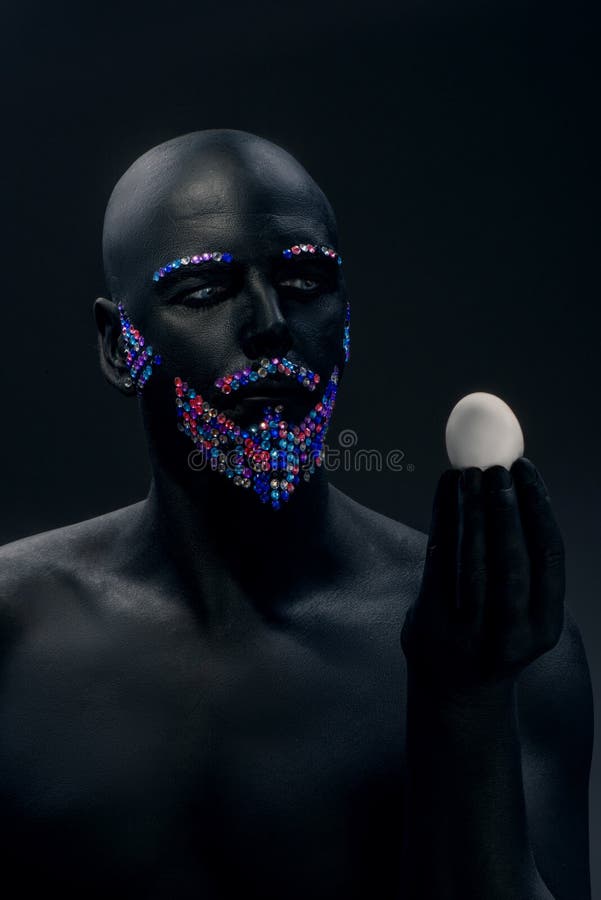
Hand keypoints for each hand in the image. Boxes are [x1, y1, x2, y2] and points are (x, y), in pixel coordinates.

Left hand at [401, 458, 564, 694]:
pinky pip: (437, 569)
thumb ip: (520, 560)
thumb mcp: (521, 611)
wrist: (456, 693)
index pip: (547, 555)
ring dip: (471, 513)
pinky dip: (441, 526)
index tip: (524, 468)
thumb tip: (510, 484)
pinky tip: (443, 496)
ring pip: (473, 564)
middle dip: (503, 508)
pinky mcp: (432, 628)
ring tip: (466, 474)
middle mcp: (512, 635)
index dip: (537, 506)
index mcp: (544, 624)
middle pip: (511, 560)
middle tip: (494, 467)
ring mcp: (470, 635)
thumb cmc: (492, 633)